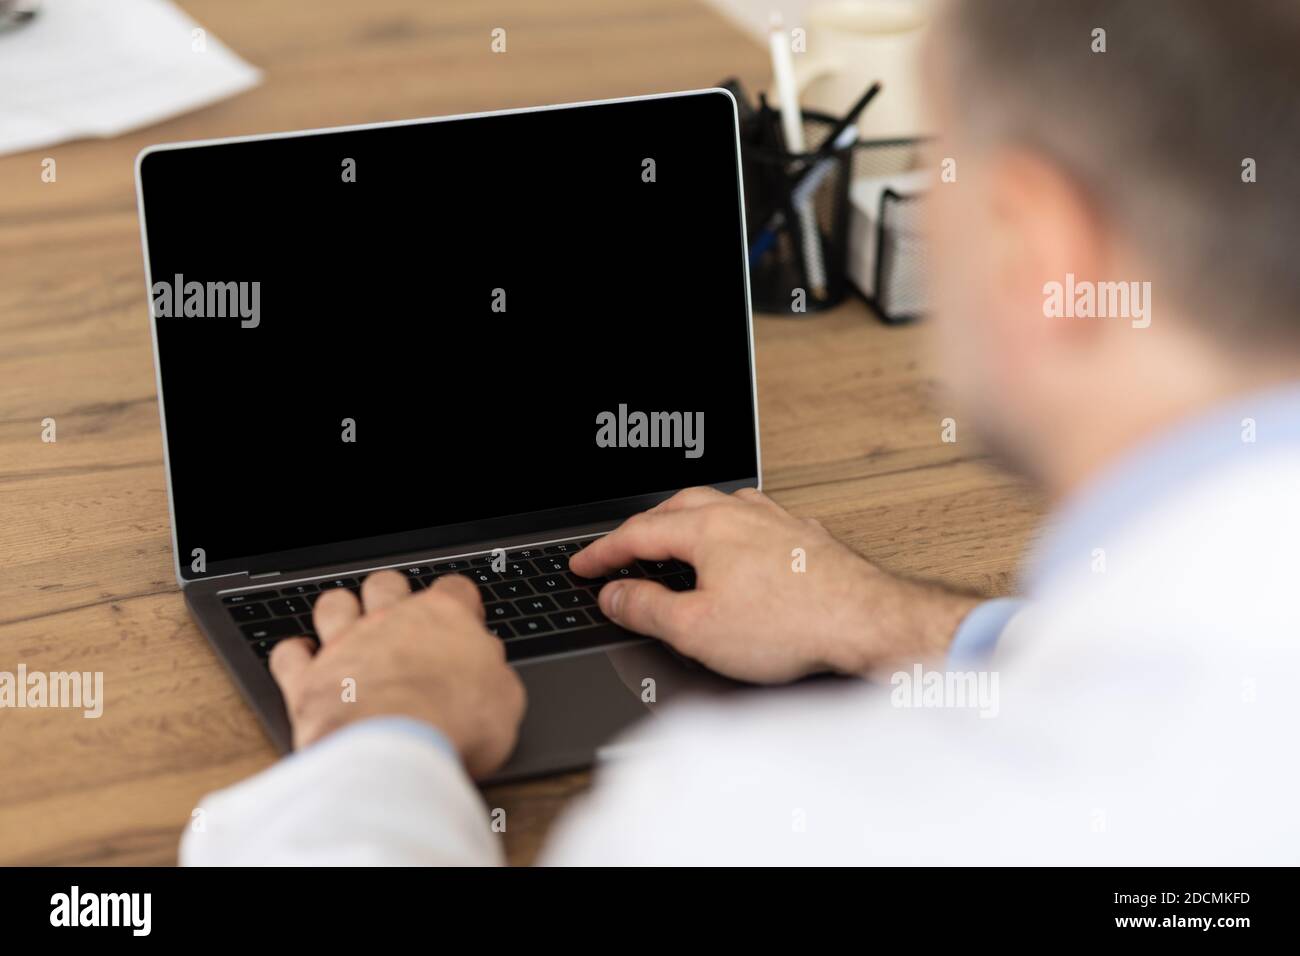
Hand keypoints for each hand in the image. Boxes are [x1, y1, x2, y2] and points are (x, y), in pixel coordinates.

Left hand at [269, 571, 525, 778]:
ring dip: (339, 615)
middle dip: (393, 598)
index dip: (460, 604)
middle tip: (402, 625)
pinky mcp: (308, 680)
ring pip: (333, 604)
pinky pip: (288, 654)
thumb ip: (494, 676)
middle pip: (386, 584)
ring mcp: (344, 646)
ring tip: (349, 635)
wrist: (396, 750)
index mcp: (443, 619)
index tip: (463, 623)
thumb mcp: (504, 701)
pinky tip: (305, 666)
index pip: (454, 588)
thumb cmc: (455, 723)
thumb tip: (490, 671)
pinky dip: (294, 658)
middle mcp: (390, 621)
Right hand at [568, 487, 980, 682]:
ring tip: (675, 542)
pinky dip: (731, 532)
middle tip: (621, 551)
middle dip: (642, 527)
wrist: (865, 622)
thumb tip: (614, 595)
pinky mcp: (806, 538)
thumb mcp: (696, 629)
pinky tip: (738, 550)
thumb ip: (646, 609)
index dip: (603, 552)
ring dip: (688, 521)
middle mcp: (742, 514)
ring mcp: (777, 522)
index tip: (583, 565)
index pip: (638, 534)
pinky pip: (756, 521)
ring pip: (720, 506)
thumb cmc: (791, 625)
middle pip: (677, 507)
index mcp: (707, 529)